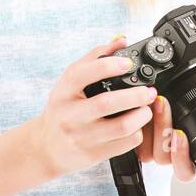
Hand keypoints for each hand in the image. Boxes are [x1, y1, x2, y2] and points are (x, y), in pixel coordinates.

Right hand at [29, 36, 156, 180]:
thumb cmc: (63, 109)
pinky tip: (137, 126)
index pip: (83, 75)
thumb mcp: (70, 82)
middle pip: (106, 103)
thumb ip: (95, 58)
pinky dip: (137, 133)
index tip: (129, 63)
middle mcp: (69, 115)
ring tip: (146, 109)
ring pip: (121, 127)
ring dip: (141, 116)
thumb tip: (121, 41)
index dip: (109, 66)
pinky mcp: (92, 154)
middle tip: (149, 91)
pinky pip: (124, 144)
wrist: (46, 147)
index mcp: (63, 91)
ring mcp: (80, 137)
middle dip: (135, 95)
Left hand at [138, 78, 195, 181]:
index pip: (186, 171)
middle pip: (163, 156)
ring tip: (156, 99)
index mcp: (190, 152)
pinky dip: (137, 122)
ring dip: (151, 122)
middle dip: (163, 129)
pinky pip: (133, 138)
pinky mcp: (134, 136)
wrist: (166, 90)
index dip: (182, 159)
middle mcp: (169, 153)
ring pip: (147, 147)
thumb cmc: (193, 98)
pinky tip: (140, 105)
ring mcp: (150, 146)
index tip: (180, 135)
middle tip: (163, 103)